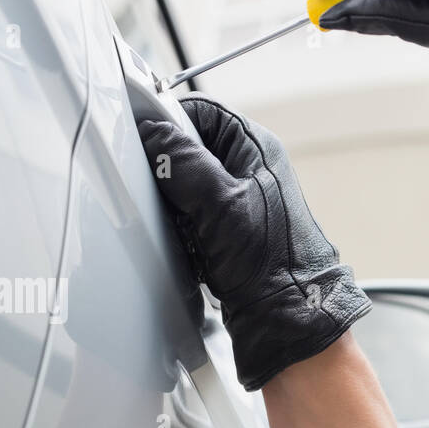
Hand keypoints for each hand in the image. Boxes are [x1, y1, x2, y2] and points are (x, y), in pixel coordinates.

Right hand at [137, 94, 370, 391]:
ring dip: (174, 207)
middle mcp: (248, 169)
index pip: (202, 112)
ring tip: (186, 229)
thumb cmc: (271, 261)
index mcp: (255, 148)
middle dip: (168, 173)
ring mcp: (238, 200)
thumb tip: (155, 133)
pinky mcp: (227, 230)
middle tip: (166, 195)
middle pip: (188, 150)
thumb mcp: (220, 205)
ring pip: (183, 186)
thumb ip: (184, 164)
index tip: (142, 138)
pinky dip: (181, 230)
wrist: (287, 316)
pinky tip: (190, 248)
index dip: (169, 120)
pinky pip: (188, 217)